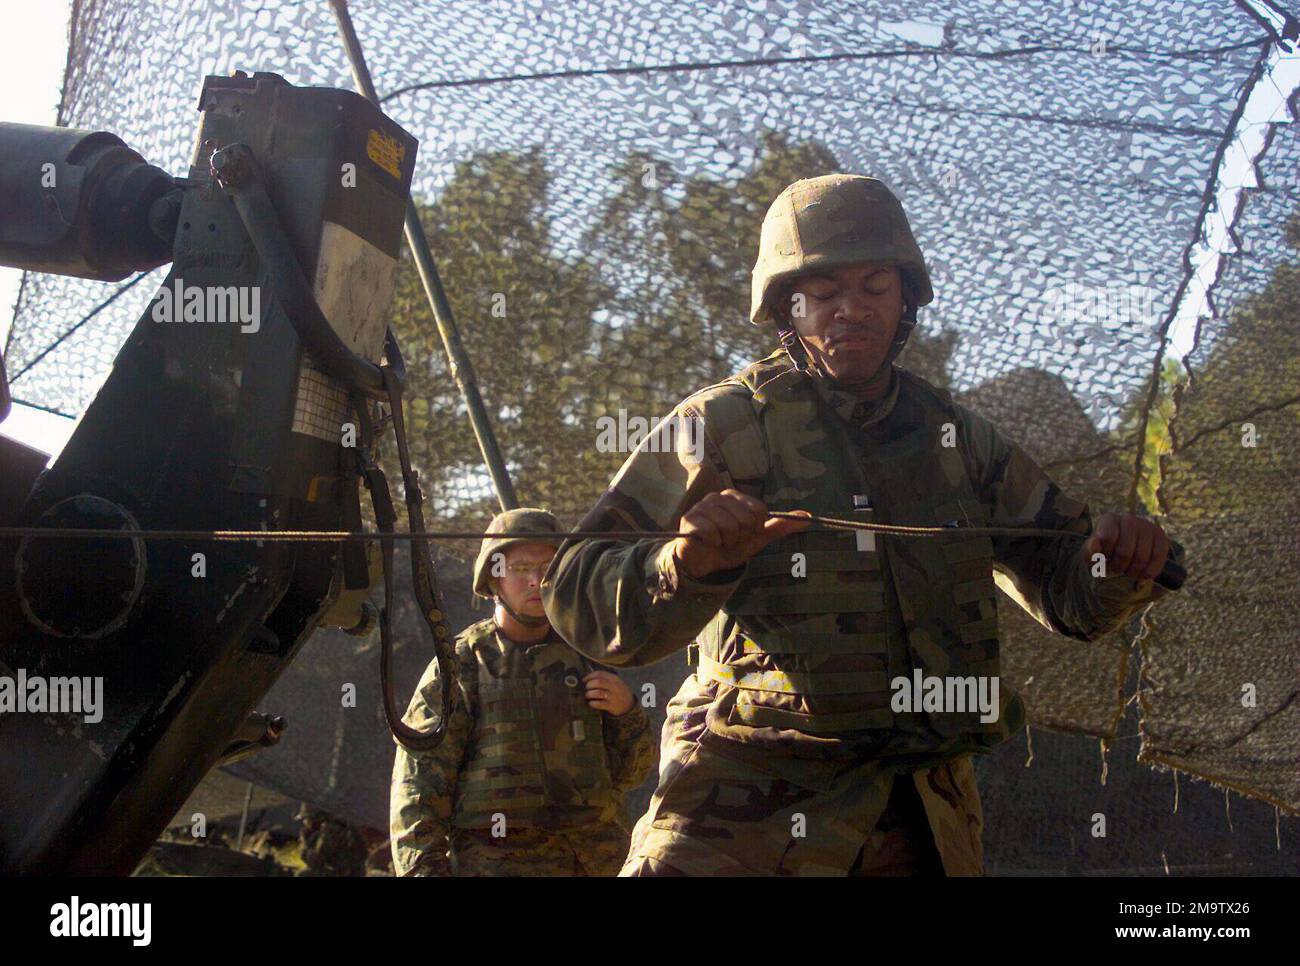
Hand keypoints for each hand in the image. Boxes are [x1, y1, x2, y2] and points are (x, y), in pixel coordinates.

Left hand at [584, 670, 633, 715]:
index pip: (600, 673)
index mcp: (614, 678)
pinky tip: (591, 703)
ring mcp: (613, 696)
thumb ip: (604, 679)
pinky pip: (599, 704)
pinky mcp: (612, 706)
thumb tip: (586, 679)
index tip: (584, 680)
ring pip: (598, 693)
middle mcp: (614, 686)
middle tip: (586, 688)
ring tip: (587, 696)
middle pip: (598, 682)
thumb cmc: (618, 691)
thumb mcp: (614, 682)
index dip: (589, 676)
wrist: (629, 704)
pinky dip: (592, 703)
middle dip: (589, 685)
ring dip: (589, 694)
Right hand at [671, 489, 811, 579]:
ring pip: (728, 525)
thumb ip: (780, 526)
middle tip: (730, 540)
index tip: (745, 534)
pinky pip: (710, 532)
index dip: (755, 528)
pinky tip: (707, 543)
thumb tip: (808, 517)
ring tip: (718, 542)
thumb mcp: (757, 538)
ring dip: (726, 541)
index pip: (759, 511)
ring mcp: (701, 507)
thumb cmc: (729, 547)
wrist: (704, 564)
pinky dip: (713, 543)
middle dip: (741, 536)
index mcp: (734, 497)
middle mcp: (717, 497)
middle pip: (745, 518)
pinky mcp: (688, 520)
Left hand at [1084, 513, 1170, 581]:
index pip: (1107, 539)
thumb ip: (1088, 551)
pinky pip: (1158, 558)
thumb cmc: (1104, 552)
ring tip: (1127, 572)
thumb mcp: (1092, 554)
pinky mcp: (1160, 536)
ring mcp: (1146, 526)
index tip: (1103, 558)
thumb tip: (1095, 544)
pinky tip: (1142, 576)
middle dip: (1118, 567)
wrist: (1124, 550)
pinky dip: (1149, 572)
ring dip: (1133, 572)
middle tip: (1115, 570)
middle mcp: (1129, 519)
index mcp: (1109, 520)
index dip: (1105, 555)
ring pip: (1142, 558)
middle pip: (1124, 552)